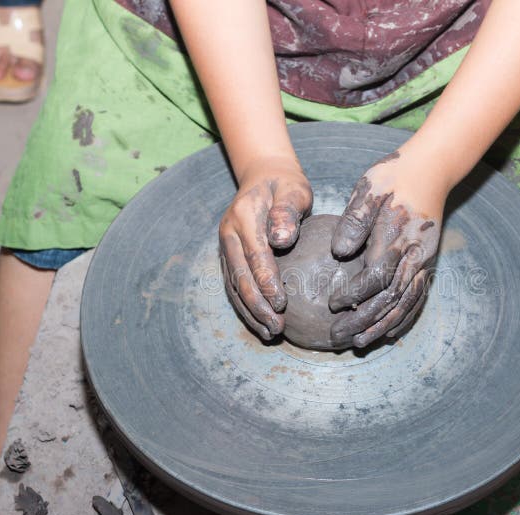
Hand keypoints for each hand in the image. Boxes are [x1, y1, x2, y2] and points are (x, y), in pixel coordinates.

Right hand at [219, 157, 312, 339]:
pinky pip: (233, 286)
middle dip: (258, 306)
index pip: (255, 256)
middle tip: (278, 327)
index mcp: (244, 217)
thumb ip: (288, 211)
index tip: (281, 304)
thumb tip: (282, 239)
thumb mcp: (294, 189)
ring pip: (233, 287)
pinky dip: (245, 306)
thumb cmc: (286, 186)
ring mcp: (225, 246)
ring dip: (250, 312)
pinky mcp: (228, 256)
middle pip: (240, 278)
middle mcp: (228, 234)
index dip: (266, 282)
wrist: (263, 176)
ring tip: (271, 332)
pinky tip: (261, 322)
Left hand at [329, 151, 444, 347]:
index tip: (333, 304)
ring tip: (359, 343)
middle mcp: (414, 256)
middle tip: (338, 336)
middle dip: (364, 321)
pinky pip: (417, 299)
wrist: (431, 170)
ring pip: (405, 304)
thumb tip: (340, 252)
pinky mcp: (426, 264)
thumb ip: (355, 221)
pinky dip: (403, 319)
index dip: (355, 294)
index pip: (377, 276)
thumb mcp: (369, 190)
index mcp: (397, 237)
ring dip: (381, 326)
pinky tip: (388, 332)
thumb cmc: (393, 177)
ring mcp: (423, 262)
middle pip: (391, 299)